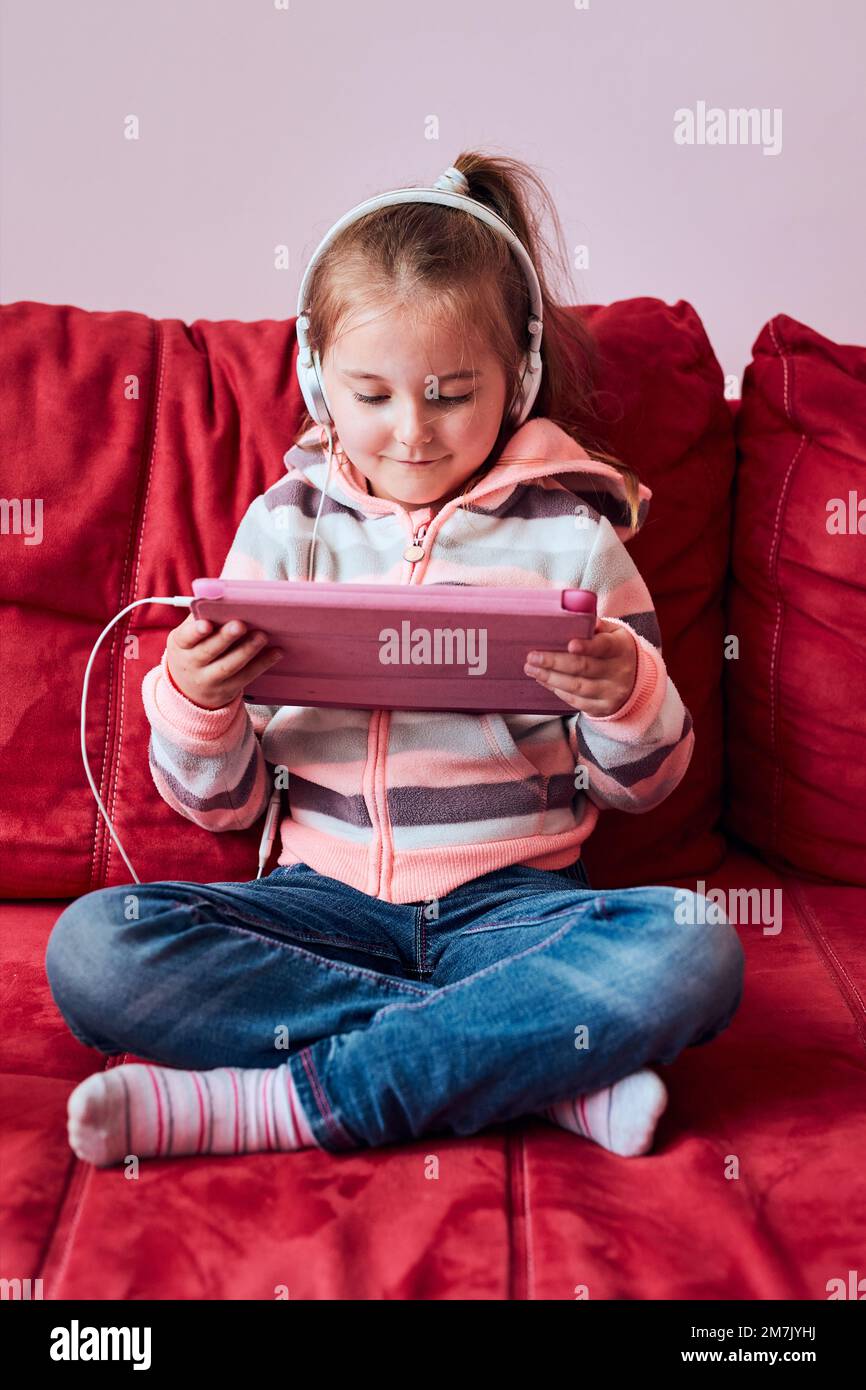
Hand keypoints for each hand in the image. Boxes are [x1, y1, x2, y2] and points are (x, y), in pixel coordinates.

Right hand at [165, 613, 282, 710]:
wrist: (189, 689)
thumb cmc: (194, 649)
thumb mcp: (188, 635)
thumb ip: (202, 617)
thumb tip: (224, 598)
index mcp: (180, 645)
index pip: (186, 637)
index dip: (196, 631)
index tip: (207, 624)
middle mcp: (191, 664)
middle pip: (209, 651)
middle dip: (225, 638)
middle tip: (241, 624)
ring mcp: (209, 680)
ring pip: (228, 666)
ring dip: (247, 650)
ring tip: (262, 636)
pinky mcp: (227, 689)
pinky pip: (246, 677)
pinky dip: (262, 664)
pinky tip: (276, 652)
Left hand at [524, 618, 637, 715]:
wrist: (635, 680)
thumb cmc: (615, 650)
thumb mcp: (613, 633)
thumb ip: (597, 626)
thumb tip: (578, 616)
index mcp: (621, 648)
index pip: (604, 646)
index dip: (588, 646)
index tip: (570, 645)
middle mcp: (619, 672)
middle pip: (584, 667)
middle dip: (554, 662)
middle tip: (532, 657)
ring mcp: (612, 692)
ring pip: (577, 687)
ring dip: (550, 678)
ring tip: (531, 669)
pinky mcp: (603, 708)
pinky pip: (576, 701)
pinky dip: (557, 690)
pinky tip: (544, 680)